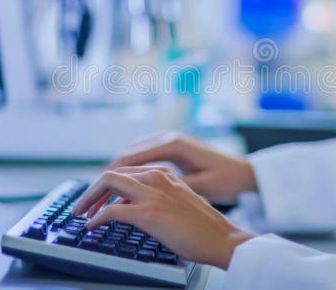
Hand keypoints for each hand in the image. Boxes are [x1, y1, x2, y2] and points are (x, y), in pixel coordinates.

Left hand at [72, 166, 254, 268]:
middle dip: (92, 190)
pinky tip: (92, 226)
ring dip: (89, 198)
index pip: (125, 170)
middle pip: (112, 172)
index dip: (106, 185)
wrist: (222, 239)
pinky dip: (97, 218)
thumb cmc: (203, 226)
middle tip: (82, 206)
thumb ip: (156, 196)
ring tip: (81, 213)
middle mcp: (156, 176)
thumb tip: (130, 204)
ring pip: (108, 182)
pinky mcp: (148, 212)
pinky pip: (111, 211)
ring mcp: (152, 193)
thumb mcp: (178, 200)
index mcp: (164, 173)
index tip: (97, 199)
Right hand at [108, 132, 257, 202]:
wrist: (247, 173)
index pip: (129, 159)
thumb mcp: (200, 186)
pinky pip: (142, 157)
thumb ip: (172, 187)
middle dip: (106, 177)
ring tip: (99, 195)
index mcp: (173, 145)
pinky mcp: (172, 149)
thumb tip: (145, 195)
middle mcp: (168, 138)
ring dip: (115, 174)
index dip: (108, 178)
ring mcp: (169, 141)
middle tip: (89, 198)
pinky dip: (128, 171)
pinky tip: (121, 187)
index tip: (93, 194)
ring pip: (132, 155)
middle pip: (126, 156)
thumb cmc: (227, 181)